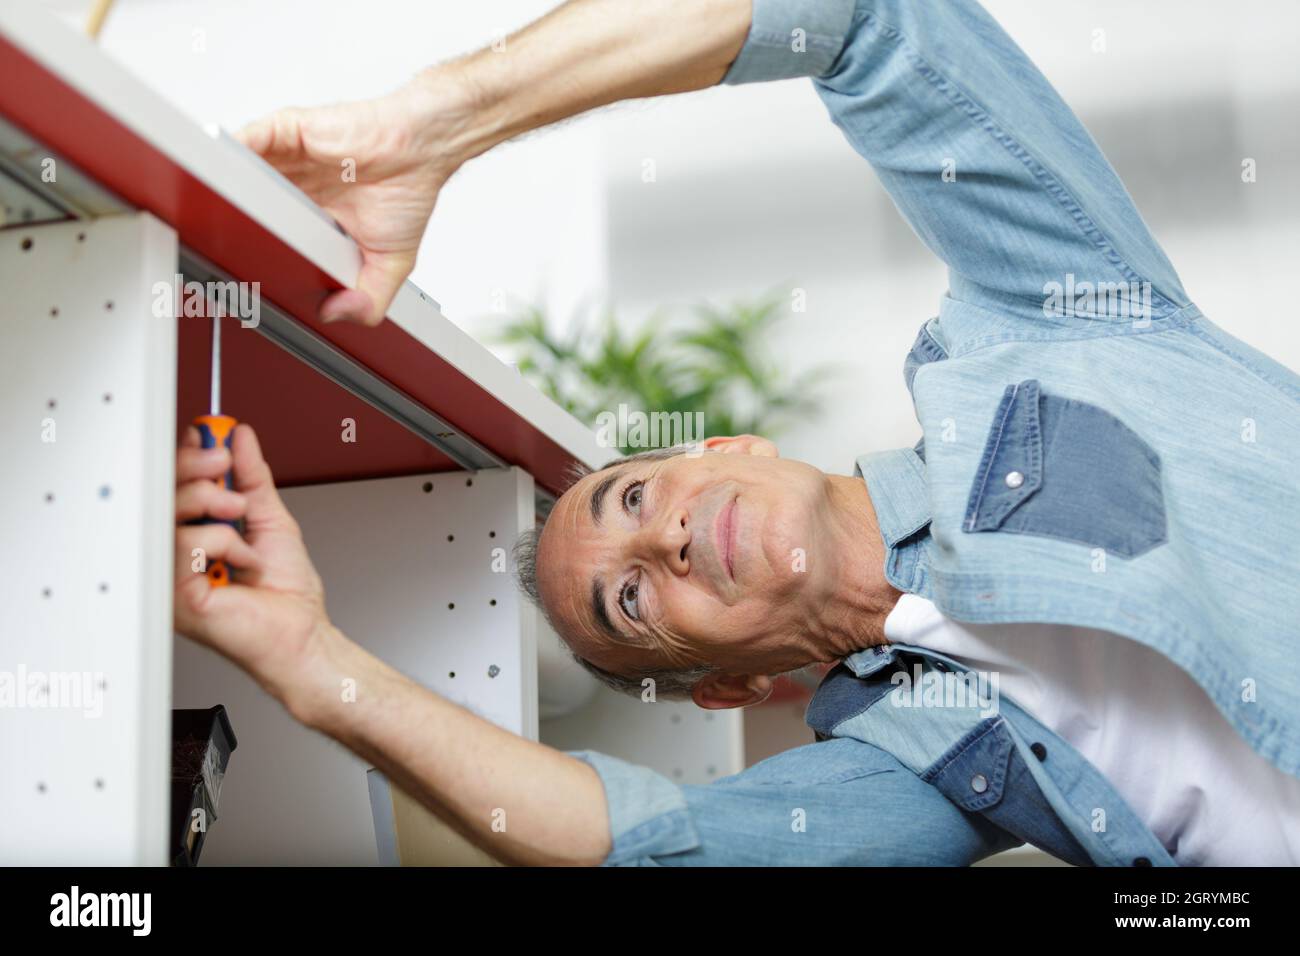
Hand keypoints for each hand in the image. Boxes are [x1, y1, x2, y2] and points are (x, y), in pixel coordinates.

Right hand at [174, 423, 331, 706]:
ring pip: (169, 513)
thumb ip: (252, 477)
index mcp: (194, 534)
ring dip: (215, 506)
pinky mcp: (175, 593)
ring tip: (242, 523)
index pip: (173, 485)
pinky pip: (184, 546)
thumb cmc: (287, 593)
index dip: (189, 454)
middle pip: (161, 492)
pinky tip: (241, 561)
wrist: (301, 633)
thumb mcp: (270, 518)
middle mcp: (177, 553)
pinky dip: (222, 543)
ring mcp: (171, 573)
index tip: (214, 436)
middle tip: (225, 466)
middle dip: (198, 468)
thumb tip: (240, 438)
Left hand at [236, 69, 474, 325]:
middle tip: (218, 252)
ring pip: (239, 175)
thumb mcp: (392, 263)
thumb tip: (336, 315)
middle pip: (245, 208)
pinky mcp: (288, 134)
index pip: (271, 240)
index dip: (254, 257)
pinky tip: (220, 175)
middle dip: (227, 228)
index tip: (239, 281)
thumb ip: (368, 297)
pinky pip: (247, 140)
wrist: (421, 148)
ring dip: (221, 192)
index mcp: (314, 221)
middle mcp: (297, 190)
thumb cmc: (408, 193)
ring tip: (206, 216)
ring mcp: (289, 163)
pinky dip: (230, 155)